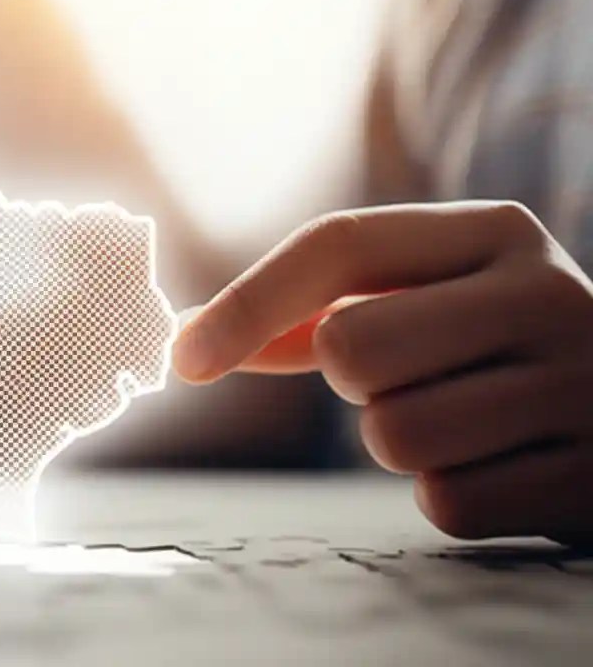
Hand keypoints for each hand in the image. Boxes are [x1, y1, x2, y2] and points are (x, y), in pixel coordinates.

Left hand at [173, 201, 592, 543]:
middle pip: (352, 346)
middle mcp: (546, 294)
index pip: (340, 244)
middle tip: (406, 378)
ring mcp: (579, 386)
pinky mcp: (591, 477)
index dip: (248, 302)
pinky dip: (448, 494)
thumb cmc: (494, 350)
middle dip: (351, 381)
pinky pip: (445, 503)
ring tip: (459, 421)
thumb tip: (189, 339)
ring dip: (399, 442)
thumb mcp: (429, 300)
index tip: (184, 357)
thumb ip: (314, 313)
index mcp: (497, 232)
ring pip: (393, 434)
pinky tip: (498, 464)